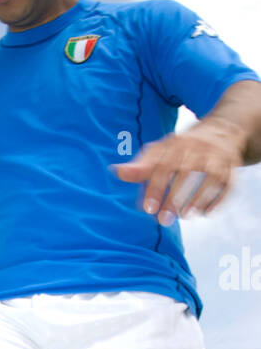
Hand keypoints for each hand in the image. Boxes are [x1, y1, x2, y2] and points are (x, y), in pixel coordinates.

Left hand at [113, 117, 245, 224]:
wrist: (223, 128)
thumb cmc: (184, 147)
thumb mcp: (162, 151)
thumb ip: (142, 166)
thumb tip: (116, 172)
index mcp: (177, 144)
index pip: (164, 166)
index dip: (155, 188)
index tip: (148, 209)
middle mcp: (199, 147)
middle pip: (187, 172)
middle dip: (175, 198)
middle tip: (163, 220)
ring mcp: (218, 156)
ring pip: (211, 176)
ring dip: (198, 198)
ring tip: (185, 216)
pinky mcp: (233, 166)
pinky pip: (229, 182)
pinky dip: (219, 199)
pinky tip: (206, 214)